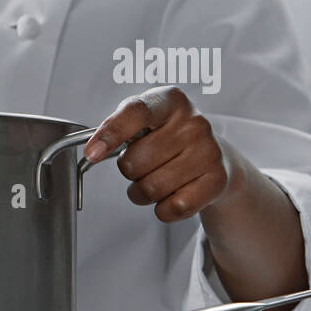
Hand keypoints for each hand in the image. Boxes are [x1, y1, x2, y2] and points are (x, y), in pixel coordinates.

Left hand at [85, 86, 238, 222]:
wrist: (216, 157)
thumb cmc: (168, 138)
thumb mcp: (143, 122)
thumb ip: (117, 128)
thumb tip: (94, 150)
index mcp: (170, 100)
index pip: (136, 112)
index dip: (111, 134)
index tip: (92, 153)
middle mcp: (194, 122)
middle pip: (134, 162)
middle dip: (129, 170)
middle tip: (144, 164)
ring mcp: (209, 151)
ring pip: (151, 189)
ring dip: (142, 192)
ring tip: (156, 179)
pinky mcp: (217, 180)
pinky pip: (173, 208)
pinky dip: (163, 209)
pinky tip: (173, 194)